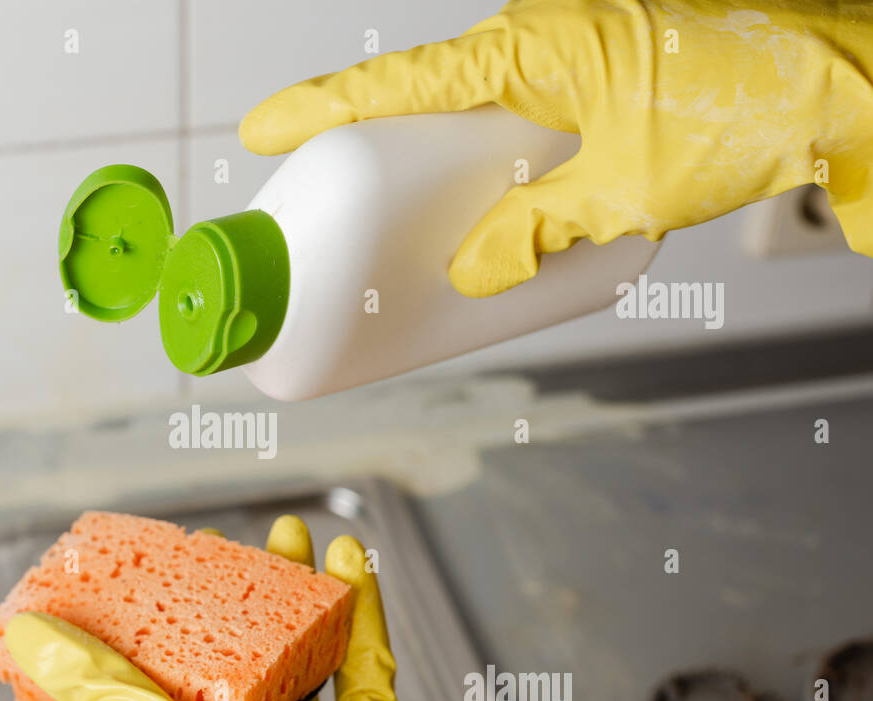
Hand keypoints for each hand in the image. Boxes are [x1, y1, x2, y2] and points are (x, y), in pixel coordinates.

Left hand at [5, 515, 430, 700]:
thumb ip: (101, 689)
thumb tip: (31, 636)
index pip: (175, 674)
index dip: (173, 616)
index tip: (170, 562)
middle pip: (245, 656)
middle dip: (242, 594)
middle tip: (234, 544)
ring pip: (306, 656)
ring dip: (302, 592)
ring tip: (290, 538)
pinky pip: (369, 671)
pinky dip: (365, 615)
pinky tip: (352, 564)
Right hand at [240, 0, 872, 296]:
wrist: (840, 84)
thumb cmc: (748, 107)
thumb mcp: (627, 191)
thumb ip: (536, 234)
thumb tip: (468, 274)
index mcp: (532, 49)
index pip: (402, 81)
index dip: (324, 109)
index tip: (264, 132)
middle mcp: (538, 47)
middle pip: (421, 102)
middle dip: (367, 153)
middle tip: (326, 205)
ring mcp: (563, 65)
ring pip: (465, 123)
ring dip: (430, 174)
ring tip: (399, 231)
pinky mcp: (588, 89)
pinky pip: (509, 132)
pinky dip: (483, 175)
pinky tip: (483, 218)